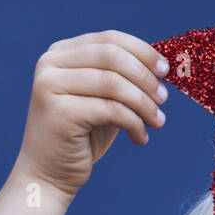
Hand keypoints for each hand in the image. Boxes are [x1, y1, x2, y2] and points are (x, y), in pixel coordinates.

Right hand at [13, 29, 168, 198]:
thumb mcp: (102, 98)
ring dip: (144, 103)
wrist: (49, 175)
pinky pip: (111, 110)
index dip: (143, 52)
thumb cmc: (81, 136)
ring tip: (157, 122)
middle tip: (163, 99)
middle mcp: (50, 65)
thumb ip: (121, 76)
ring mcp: (50, 86)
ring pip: (114, 83)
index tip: (165, 70)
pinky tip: (140, 138)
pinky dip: (134, 123)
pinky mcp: (59, 112)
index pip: (109, 39)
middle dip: (145, 77)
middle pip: (112, 56)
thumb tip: (161, 65)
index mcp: (60, 54)